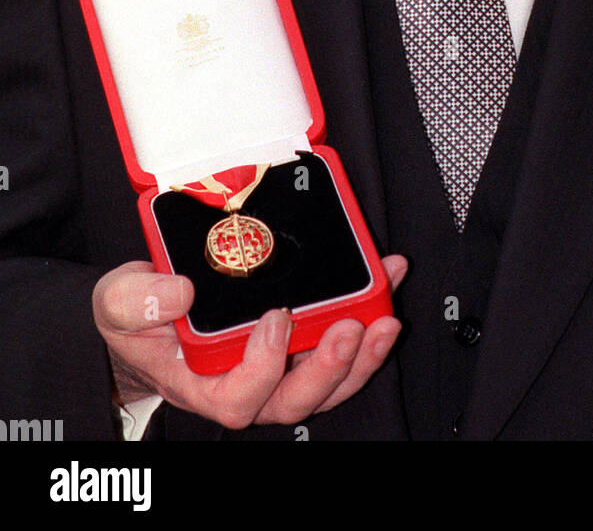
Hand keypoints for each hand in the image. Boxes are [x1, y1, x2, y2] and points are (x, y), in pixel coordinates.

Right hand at [93, 255, 406, 427]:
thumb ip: (139, 299)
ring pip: (330, 381)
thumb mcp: (121, 301)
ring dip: (363, 353)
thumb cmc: (139, 313)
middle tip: (348, 326)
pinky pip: (344, 339)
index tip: (275, 320)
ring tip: (383, 316)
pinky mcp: (303, 339)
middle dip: (329, 368)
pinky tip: (387, 277)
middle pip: (297, 399)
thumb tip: (180, 293)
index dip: (264, 368)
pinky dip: (370, 309)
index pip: (240, 399)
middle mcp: (249, 383)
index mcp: (204, 383)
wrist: (153, 305)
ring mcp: (281, 365)